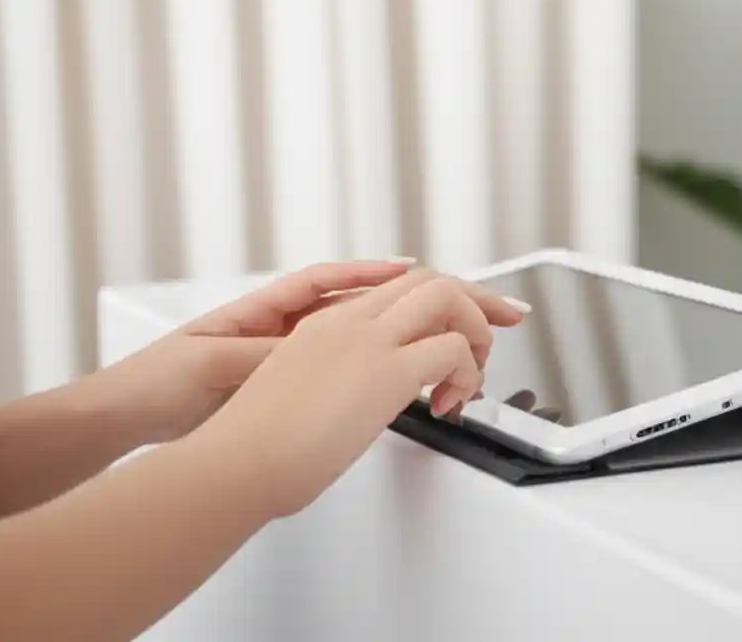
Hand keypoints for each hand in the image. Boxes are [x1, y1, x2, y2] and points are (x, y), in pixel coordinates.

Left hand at [101, 259, 420, 443]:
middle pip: (348, 305)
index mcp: (259, 310)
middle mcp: (275, 329)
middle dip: (396, 298)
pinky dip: (365, 370)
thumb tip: (300, 351)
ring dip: (387, 334)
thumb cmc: (154, 381)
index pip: (325, 279)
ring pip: (348, 339)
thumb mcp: (211, 363)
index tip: (410, 269)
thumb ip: (259, 355)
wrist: (125, 418)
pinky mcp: (279, 389)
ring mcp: (281, 359)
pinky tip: (390, 379)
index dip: (369, 272)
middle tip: (436, 298)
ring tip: (430, 338)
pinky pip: (335, 373)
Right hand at [195, 269, 525, 517]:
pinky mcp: (384, 371)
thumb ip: (336, 384)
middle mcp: (347, 322)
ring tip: (472, 373)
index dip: (443, 296)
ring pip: (445, 296)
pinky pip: (452, 350)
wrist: (235, 463)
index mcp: (323, 325)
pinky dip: (467, 373)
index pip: (397, 289)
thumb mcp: (300, 397)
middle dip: (477, 299)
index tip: (470, 312)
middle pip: (429, 279)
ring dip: (475, 331)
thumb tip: (368, 405)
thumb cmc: (256, 448)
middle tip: (505, 322)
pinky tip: (450, 403)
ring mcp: (366, 341)